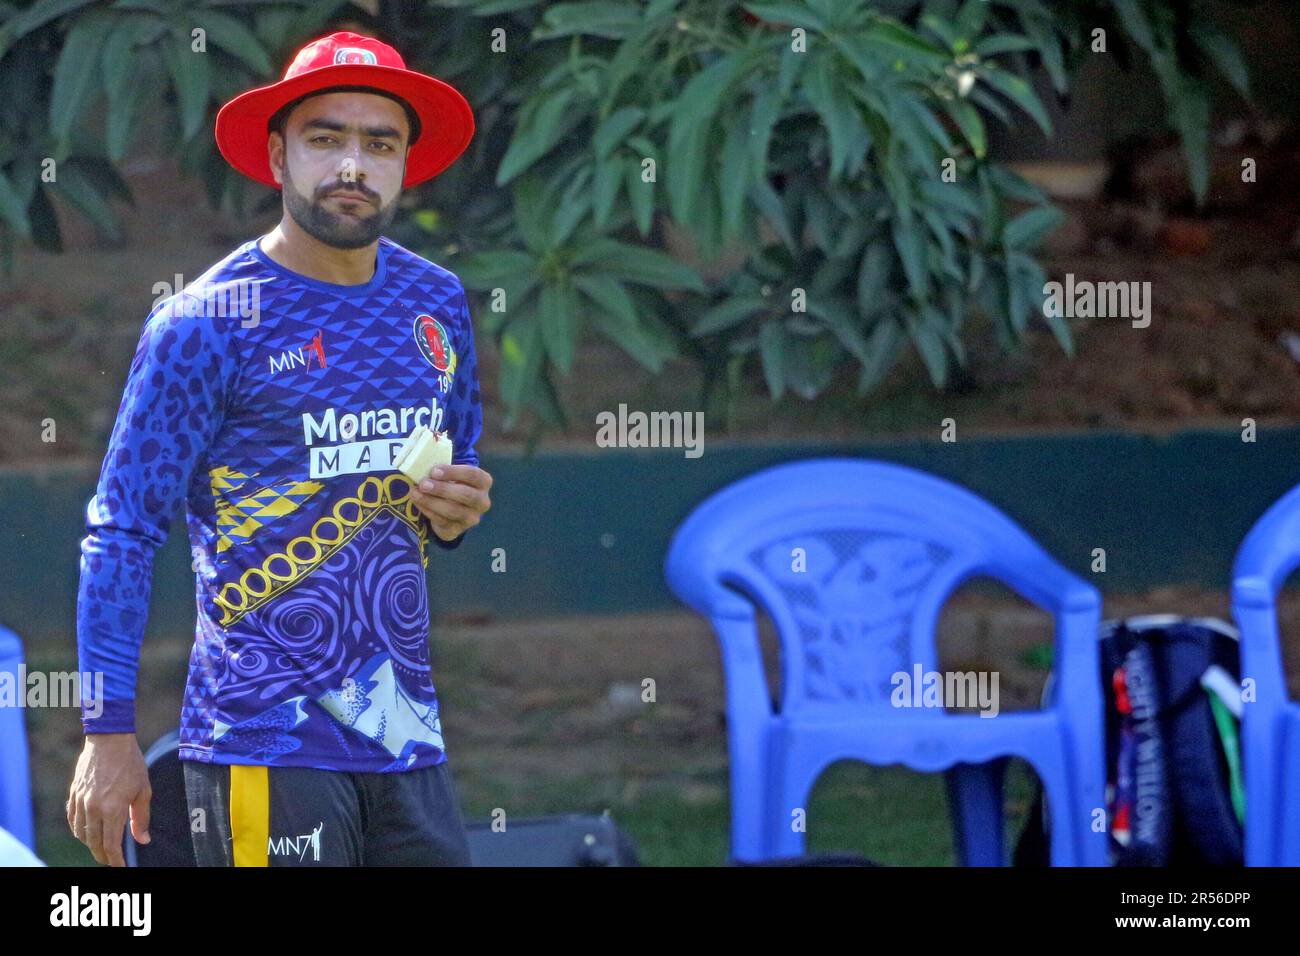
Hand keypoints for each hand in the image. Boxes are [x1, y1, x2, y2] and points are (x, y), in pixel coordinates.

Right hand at [67, 733, 151, 865]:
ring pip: (81, 834)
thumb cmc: (131, 764)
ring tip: (101, 846)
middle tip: (112, 860)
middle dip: (103, 856)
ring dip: (90, 844)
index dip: (115, 860)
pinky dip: (79, 830)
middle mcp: (93, 808)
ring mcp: (80, 802)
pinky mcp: (73, 794)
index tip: (121, 867)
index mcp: (112, 809)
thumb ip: (141, 818)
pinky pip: (72, 820)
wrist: (109, 740)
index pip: (111, 845)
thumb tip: (143, 840)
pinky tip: (87, 831)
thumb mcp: (143, 791)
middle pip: (94, 843)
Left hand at [408, 463, 491, 541]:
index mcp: (484, 482)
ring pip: (453, 510)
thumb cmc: (452, 484)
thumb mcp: (453, 474)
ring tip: (415, 494)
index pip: (473, 475)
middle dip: (442, 489)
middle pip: (466, 495)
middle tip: (424, 484)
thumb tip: (422, 467)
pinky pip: (442, 521)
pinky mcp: (457, 529)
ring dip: (432, 501)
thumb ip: (443, 470)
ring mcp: (471, 518)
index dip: (453, 472)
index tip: (434, 471)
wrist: (452, 508)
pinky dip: (427, 511)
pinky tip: (418, 502)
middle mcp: (482, 502)